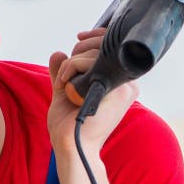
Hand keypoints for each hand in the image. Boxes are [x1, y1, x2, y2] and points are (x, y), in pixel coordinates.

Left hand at [47, 28, 137, 155]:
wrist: (71, 146)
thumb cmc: (69, 127)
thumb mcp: (64, 92)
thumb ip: (63, 72)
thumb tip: (58, 53)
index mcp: (118, 83)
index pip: (111, 47)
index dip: (94, 37)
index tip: (78, 38)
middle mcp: (126, 82)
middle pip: (104, 45)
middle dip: (77, 52)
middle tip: (64, 77)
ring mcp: (124, 84)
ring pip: (95, 52)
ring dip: (70, 65)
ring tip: (64, 85)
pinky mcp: (117, 87)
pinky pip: (91, 62)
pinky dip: (72, 68)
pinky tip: (67, 86)